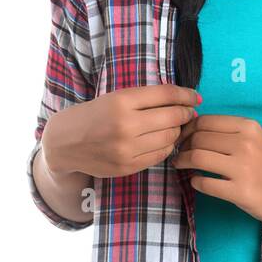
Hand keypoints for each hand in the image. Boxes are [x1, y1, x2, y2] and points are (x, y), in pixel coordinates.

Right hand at [42, 83, 200, 178]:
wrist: (65, 143)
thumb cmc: (95, 115)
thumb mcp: (116, 97)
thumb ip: (147, 98)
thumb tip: (186, 100)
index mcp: (122, 101)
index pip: (167, 95)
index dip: (187, 95)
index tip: (196, 97)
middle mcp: (125, 125)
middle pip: (173, 117)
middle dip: (185, 114)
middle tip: (188, 112)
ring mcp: (126, 149)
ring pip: (170, 138)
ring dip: (178, 131)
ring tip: (174, 126)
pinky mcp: (127, 166)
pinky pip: (160, 155)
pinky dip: (167, 146)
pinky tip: (163, 140)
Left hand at [172, 114, 261, 222]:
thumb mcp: (254, 138)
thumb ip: (228, 132)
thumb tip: (190, 128)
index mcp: (248, 127)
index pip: (205, 121)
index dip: (187, 129)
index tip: (182, 137)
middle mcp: (245, 144)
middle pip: (198, 139)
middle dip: (182, 146)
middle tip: (179, 153)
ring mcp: (243, 168)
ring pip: (198, 158)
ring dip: (182, 161)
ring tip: (180, 165)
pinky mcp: (239, 192)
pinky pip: (204, 184)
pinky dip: (194, 182)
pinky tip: (196, 181)